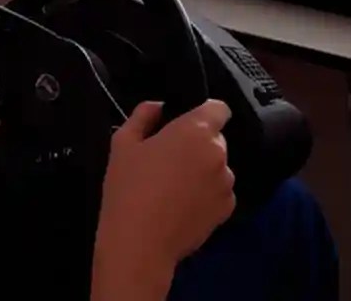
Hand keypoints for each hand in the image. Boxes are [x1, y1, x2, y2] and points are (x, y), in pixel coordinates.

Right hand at [92, 100, 235, 300]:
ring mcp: (226, 182)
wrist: (140, 243)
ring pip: (218, 167)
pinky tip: (183, 207)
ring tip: (175, 190)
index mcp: (196, 130)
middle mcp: (219, 153)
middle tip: (169, 162)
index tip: (185, 126)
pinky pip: (219, 192)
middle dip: (197, 145)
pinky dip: (207, 195)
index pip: (219, 108)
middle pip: (215, 139)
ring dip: (203, 171)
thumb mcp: (123, 143)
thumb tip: (158, 106)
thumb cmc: (128, 188)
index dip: (204, 113)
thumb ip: (143, 115)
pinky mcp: (227, 209)